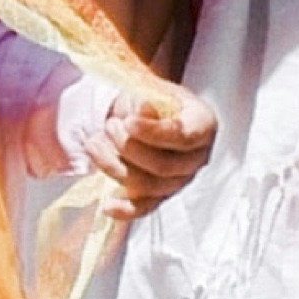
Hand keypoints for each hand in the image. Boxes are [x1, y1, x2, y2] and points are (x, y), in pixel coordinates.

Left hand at [82, 88, 216, 219]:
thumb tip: (142, 110)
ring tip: (94, 143)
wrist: (148, 111)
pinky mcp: (161, 195)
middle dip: (128, 147)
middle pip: (163, 166)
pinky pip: (145, 207)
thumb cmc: (153, 99)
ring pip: (149, 186)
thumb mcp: (152, 89)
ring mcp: (180, 180)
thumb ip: (148, 98)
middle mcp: (197, 158)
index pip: (182, 136)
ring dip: (115, 166)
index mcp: (203, 126)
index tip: (127, 121)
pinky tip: (108, 206)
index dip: (153, 132)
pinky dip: (125, 209)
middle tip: (109, 126)